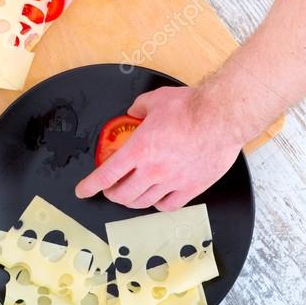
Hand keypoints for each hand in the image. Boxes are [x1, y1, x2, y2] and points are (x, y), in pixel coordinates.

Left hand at [75, 86, 243, 210]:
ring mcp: (172, 181)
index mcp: (139, 149)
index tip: (83, 191)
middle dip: (111, 194)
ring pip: (143, 203)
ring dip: (131, 201)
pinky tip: (157, 198)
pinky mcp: (191, 187)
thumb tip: (133, 111)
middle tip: (110, 189)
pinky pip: (169, 205)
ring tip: (130, 195)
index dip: (90, 186)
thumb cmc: (192, 107)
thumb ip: (140, 107)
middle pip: (122, 194)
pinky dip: (158, 204)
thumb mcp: (156, 99)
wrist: (222, 117)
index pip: (106, 175)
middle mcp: (153, 169)